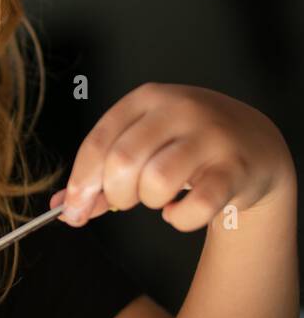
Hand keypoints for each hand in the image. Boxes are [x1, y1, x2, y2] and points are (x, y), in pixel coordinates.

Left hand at [49, 83, 295, 231]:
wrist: (255, 143)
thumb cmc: (187, 144)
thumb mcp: (144, 143)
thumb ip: (102, 173)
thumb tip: (63, 207)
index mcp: (147, 99)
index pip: (99, 142)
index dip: (81, 182)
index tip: (74, 209)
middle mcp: (179, 110)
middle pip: (123, 161)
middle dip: (115, 193)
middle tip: (124, 201)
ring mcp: (210, 137)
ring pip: (157, 181)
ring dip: (148, 202)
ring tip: (158, 198)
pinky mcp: (234, 168)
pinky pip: (196, 206)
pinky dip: (180, 218)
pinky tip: (181, 209)